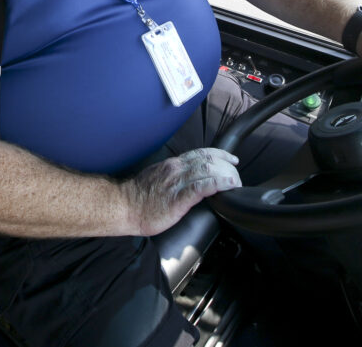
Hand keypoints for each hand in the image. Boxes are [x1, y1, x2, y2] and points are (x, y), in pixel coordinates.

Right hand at [124, 148, 240, 235]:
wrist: (124, 207)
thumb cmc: (139, 197)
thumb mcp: (158, 178)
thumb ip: (174, 176)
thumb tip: (188, 179)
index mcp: (172, 165)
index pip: (201, 153)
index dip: (219, 154)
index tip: (231, 158)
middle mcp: (176, 169)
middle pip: (208, 160)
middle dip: (226, 165)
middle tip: (237, 174)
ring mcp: (177, 182)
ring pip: (207, 170)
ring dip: (226, 174)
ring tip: (237, 181)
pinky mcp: (178, 198)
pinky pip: (201, 187)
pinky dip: (218, 183)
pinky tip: (228, 184)